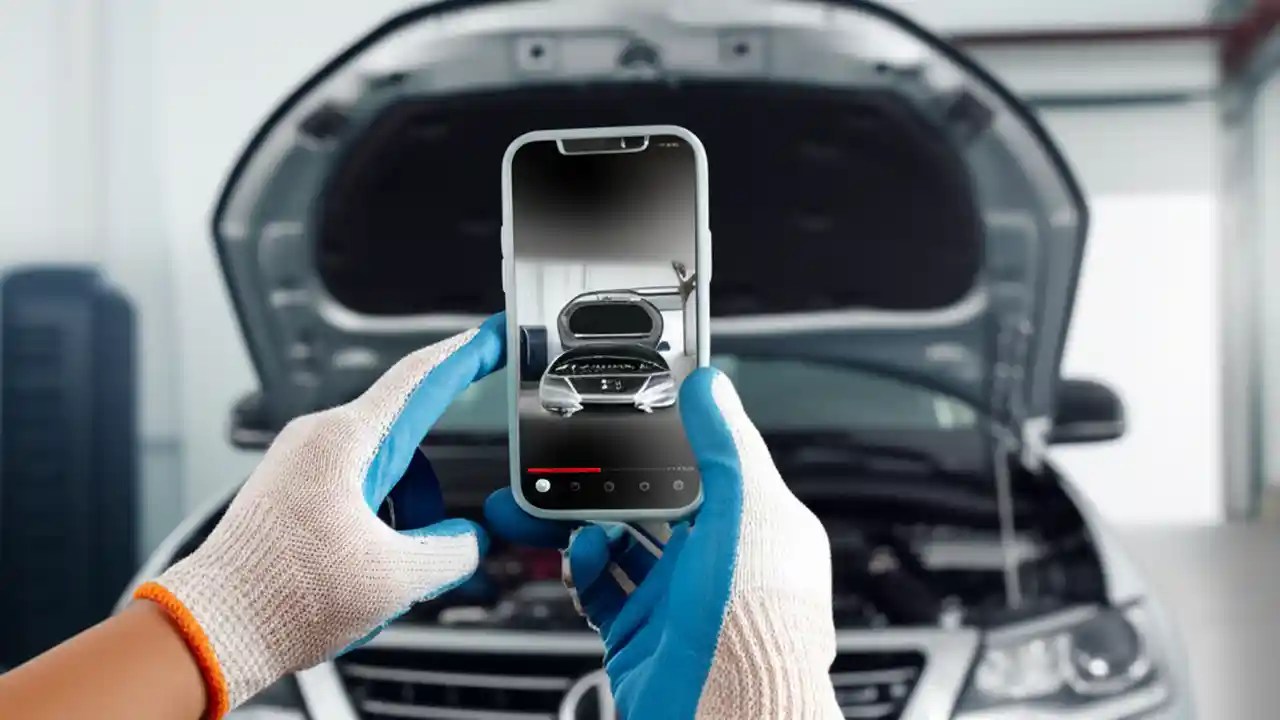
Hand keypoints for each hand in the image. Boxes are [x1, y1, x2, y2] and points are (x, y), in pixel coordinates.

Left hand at [134, 315, 505, 716]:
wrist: (213, 629)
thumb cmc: (283, 599)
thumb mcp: (398, 578)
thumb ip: (454, 549)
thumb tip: (469, 539)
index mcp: (345, 441)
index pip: (422, 379)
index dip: (467, 355)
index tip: (493, 335)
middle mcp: (319, 439)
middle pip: (410, 449)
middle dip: (426, 504)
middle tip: (425, 553)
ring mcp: (302, 463)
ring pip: (386, 477)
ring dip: (400, 523)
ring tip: (374, 575)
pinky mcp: (292, 490)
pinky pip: (357, 494)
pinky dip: (374, 530)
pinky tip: (356, 572)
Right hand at [486, 368, 843, 718]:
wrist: (726, 716)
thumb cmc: (756, 622)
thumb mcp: (748, 511)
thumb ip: (727, 444)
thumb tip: (712, 385)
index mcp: (753, 525)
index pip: (706, 464)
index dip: (667, 436)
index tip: (629, 409)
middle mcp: (717, 561)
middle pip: (651, 501)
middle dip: (606, 480)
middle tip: (568, 457)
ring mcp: (676, 599)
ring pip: (619, 542)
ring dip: (586, 521)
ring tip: (560, 504)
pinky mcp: (641, 633)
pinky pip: (601, 589)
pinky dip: (583, 567)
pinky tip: (580, 553)